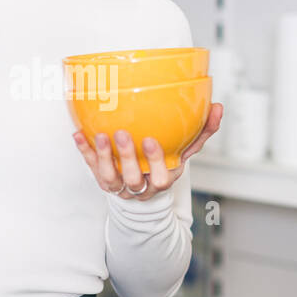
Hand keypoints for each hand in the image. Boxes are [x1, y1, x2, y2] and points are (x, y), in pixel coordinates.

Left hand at [73, 102, 223, 200]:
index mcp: (162, 179)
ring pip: (109, 177)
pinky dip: (85, 151)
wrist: (142, 189)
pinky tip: (78, 134)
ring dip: (104, 156)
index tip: (151, 141)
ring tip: (101, 135)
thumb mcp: (186, 151)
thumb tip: (218, 107)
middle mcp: (140, 186)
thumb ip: (203, 131)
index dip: (155, 162)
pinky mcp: (102, 180)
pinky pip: (91, 168)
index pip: (161, 177)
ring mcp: (119, 185)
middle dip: (127, 158)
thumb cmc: (165, 164)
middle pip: (133, 179)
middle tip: (122, 134)